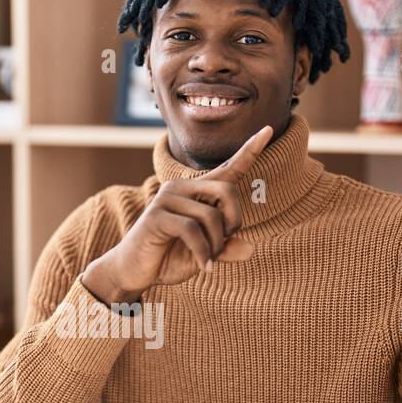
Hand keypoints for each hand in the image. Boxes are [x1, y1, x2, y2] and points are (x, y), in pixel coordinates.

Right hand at [81, 125, 270, 303]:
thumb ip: (226, 250)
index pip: (228, 169)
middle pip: (227, 191)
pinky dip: (204, 253)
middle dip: (234, 221)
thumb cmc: (168, 259)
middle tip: (225, 244)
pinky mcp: (157, 216)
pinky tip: (204, 267)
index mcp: (196, 192)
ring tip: (210, 260)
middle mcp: (181, 188)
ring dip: (217, 245)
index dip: (249, 151)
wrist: (133, 272)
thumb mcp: (206, 256)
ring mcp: (167, 199)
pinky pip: (193, 231)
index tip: (268, 129)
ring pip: (211, 216)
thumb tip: (250, 247)